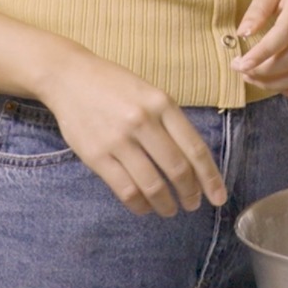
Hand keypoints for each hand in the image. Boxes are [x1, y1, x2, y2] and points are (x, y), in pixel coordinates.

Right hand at [38, 52, 225, 216]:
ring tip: (170, 210)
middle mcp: (143, 121)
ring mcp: (118, 140)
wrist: (69, 77)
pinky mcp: (96, 155)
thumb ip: (170, 122)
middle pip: (177, 169)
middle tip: (193, 204)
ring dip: (165, 204)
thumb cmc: (115, 85)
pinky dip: (139, 205)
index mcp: (162, 104)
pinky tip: (145, 208)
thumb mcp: (151, 93)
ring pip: (152, 184)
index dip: (210, 177)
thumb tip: (193, 161)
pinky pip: (124, 189)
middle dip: (189, 193)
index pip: (195, 148)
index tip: (218, 196)